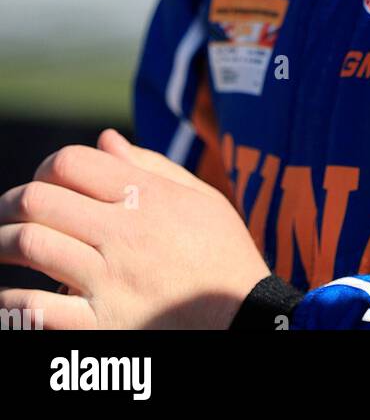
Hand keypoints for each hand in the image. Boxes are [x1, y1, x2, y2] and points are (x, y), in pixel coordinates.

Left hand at [0, 129, 269, 328]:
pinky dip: (9, 302)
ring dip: (3, 242)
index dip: (48, 166)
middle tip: (6, 213)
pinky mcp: (101, 327)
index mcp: (148, 197)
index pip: (72, 162)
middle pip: (40, 199)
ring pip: (30, 246)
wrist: (248, 322)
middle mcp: (123, 233)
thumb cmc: (224, 255)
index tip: (45, 182)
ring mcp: (109, 282)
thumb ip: (150, 165)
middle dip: (12, 202)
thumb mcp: (200, 198)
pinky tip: (5, 297)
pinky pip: (36, 311)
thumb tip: (103, 139)